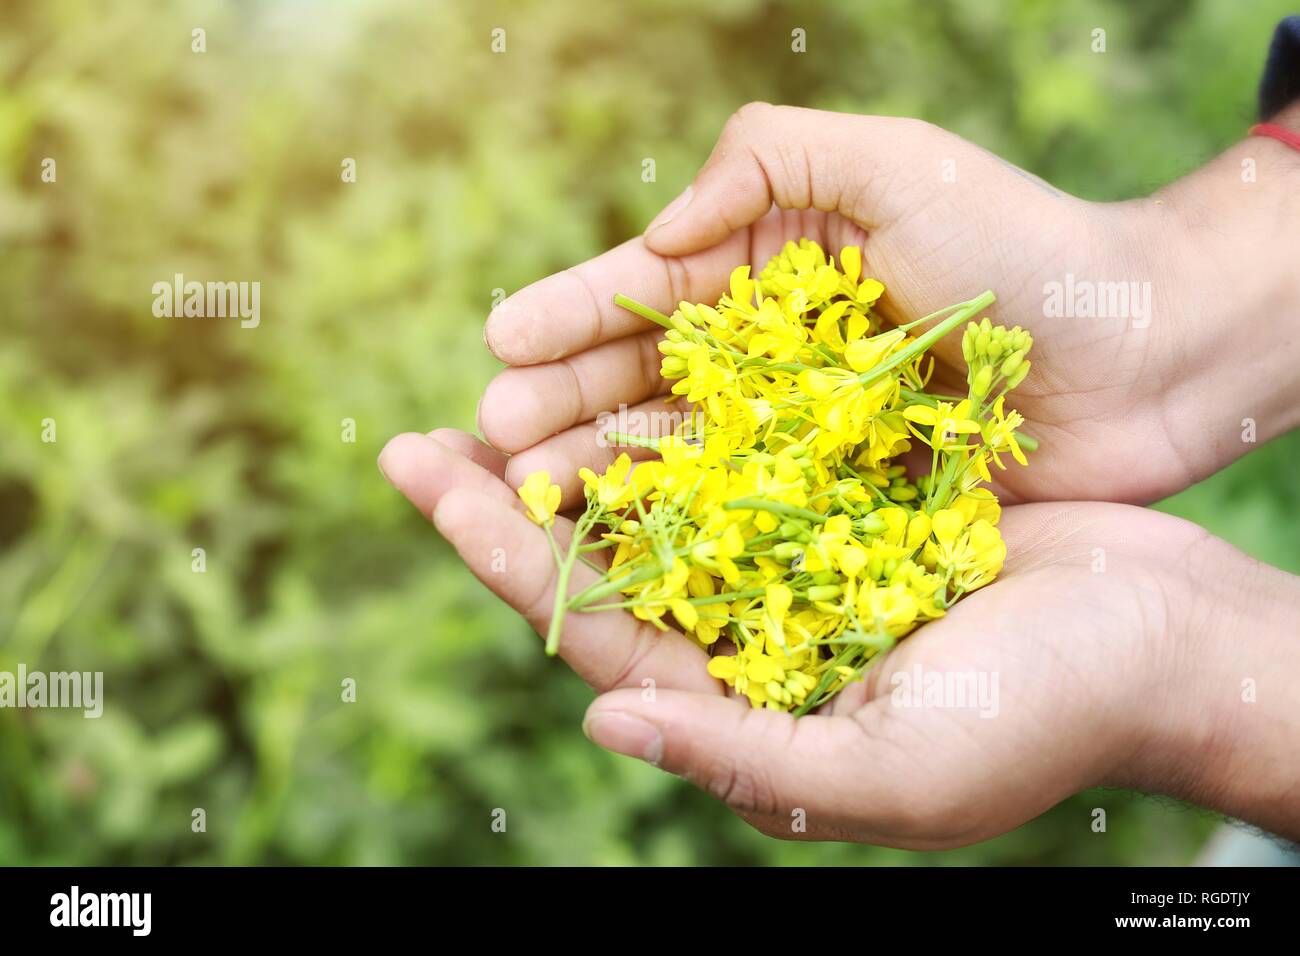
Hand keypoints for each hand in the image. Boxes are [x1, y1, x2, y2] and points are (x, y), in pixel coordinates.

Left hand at [378, 429, 1299, 845]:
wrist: (1162, 634)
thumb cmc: (1043, 717)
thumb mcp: (894, 768)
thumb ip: (749, 757)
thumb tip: (605, 725)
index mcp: (745, 707)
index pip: (597, 635)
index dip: (506, 563)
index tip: (430, 486)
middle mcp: (751, 637)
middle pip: (602, 566)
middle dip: (504, 510)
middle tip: (410, 445)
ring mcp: (792, 566)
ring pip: (654, 506)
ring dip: (574, 457)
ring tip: (491, 398)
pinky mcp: (838, 505)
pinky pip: (734, 459)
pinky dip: (673, 423)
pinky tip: (619, 381)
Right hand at [477, 104, 1299, 507]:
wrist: (1140, 355)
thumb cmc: (1024, 248)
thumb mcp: (896, 162)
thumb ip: (767, 160)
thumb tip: (655, 239)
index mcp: (765, 273)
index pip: (644, 295)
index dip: (568, 316)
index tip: (497, 340)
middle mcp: (764, 362)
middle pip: (636, 385)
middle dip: (553, 406)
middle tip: (483, 435)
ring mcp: (791, 442)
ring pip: (669, 458)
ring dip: (589, 472)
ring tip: (518, 491)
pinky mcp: (827, 511)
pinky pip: (731, 521)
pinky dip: (665, 530)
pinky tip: (605, 542)